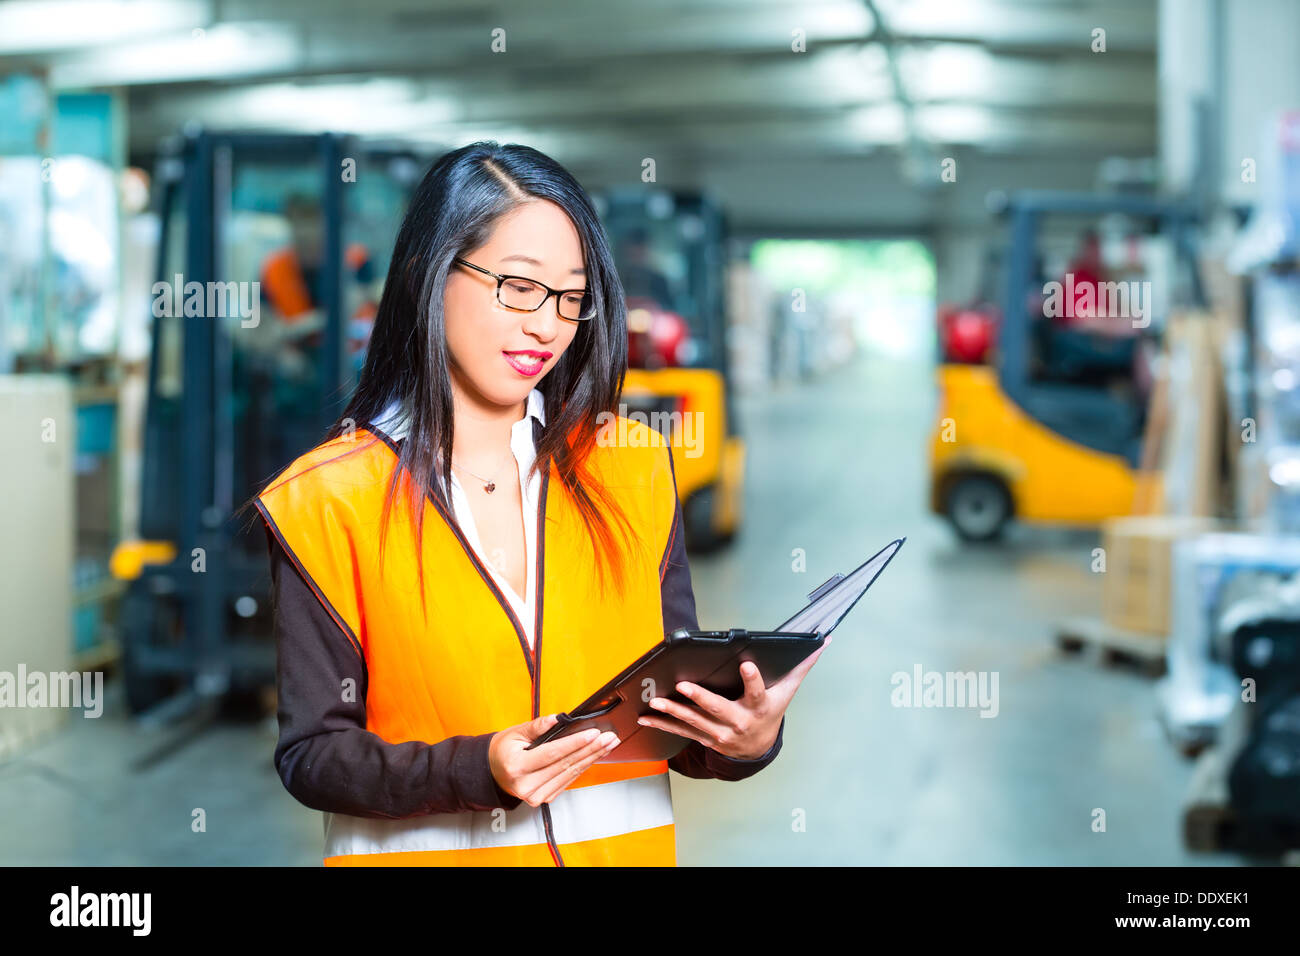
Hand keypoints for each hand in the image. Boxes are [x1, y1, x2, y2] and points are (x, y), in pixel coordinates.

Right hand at [488, 714, 619, 807]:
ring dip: (592, 758)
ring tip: (607, 745)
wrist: (492, 772)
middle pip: (565, 765)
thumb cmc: (503, 750)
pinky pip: (567, 781)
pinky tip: (594, 757)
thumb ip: (537, 726)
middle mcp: (526, 785)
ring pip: (570, 774)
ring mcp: (535, 795)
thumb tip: (558, 719)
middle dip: (591, 749)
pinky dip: (582, 767)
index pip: (552, 754)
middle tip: (609, 738)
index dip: (575, 743)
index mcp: (517, 767)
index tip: (593, 733)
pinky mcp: (543, 799)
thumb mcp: (515, 733)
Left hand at [636, 636, 831, 759]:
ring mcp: (719, 733)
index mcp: (758, 707)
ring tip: (656, 700)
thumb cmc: (770, 713)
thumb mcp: (787, 692)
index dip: (752, 679)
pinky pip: (681, 731)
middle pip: (718, 709)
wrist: (758, 749)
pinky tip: (646, 716)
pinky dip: (662, 724)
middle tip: (683, 685)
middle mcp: (738, 722)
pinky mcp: (704, 738)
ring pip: (694, 722)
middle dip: (700, 698)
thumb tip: (823, 641)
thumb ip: (801, 666)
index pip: (757, 692)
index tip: (746, 664)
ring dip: (673, 711)